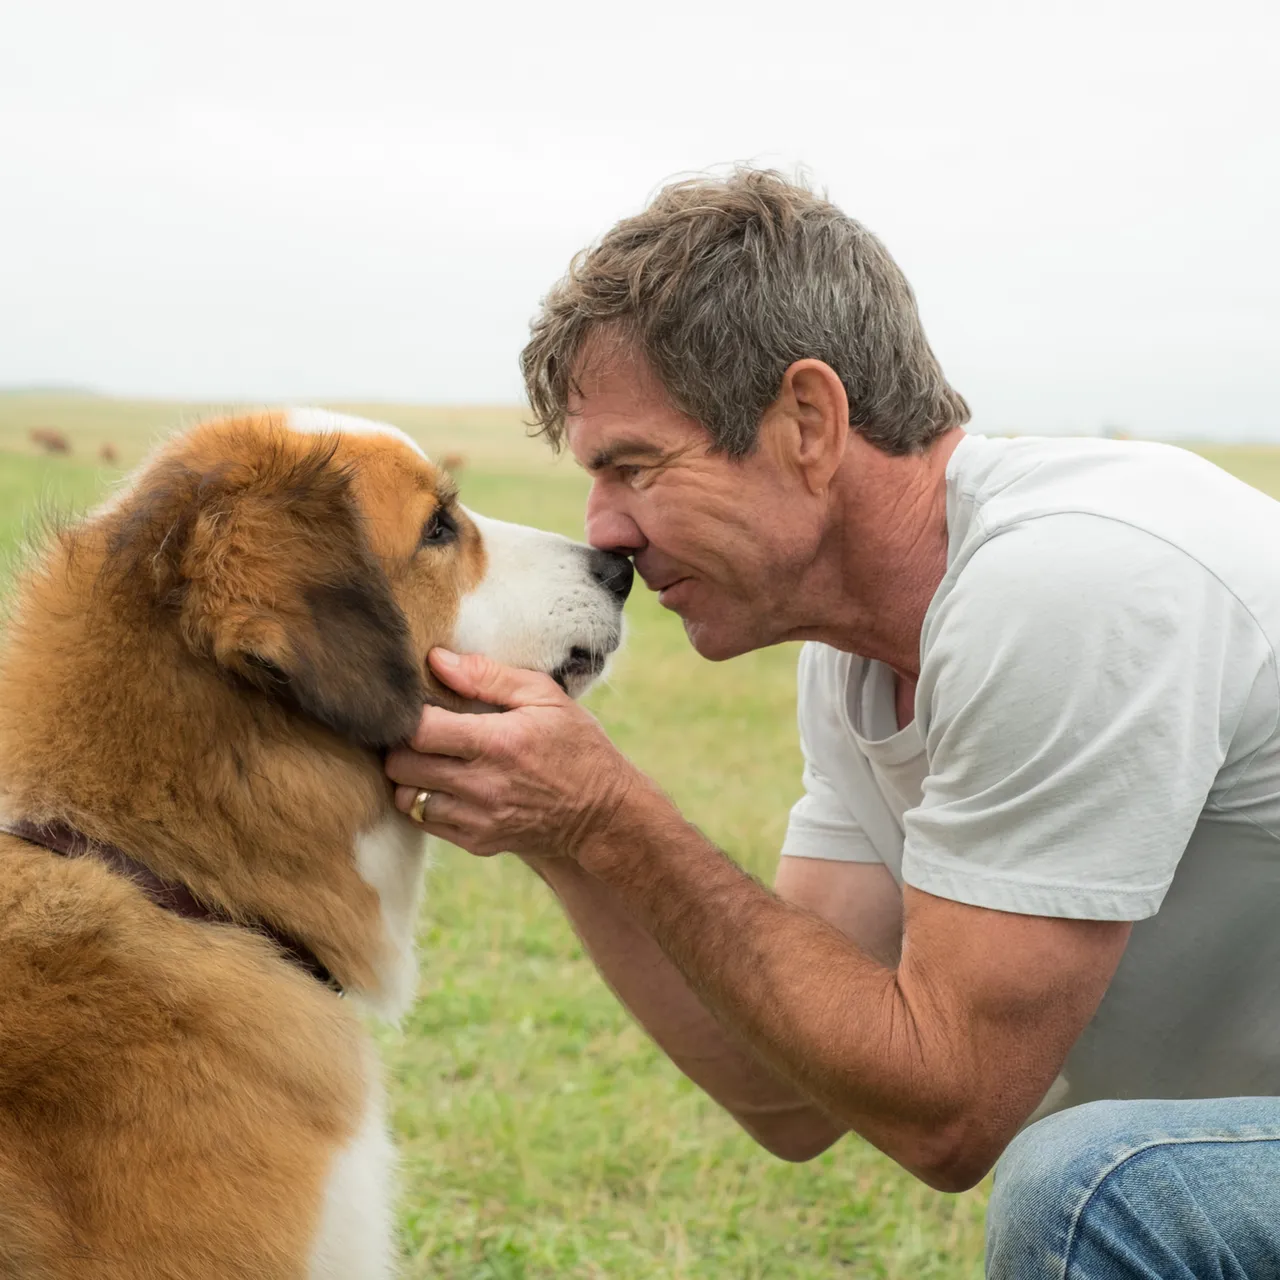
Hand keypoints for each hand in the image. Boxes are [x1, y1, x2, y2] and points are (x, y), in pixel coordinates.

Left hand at [385, 648, 639, 860]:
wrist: (602, 815)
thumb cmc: (576, 746)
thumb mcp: (546, 698)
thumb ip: (489, 676)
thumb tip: (437, 660)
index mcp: (498, 742)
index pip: (418, 730)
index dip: (406, 714)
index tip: (417, 705)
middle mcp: (483, 785)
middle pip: (401, 765)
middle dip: (401, 744)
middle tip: (419, 732)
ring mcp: (478, 818)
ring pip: (406, 797)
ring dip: (409, 777)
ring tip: (431, 760)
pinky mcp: (477, 842)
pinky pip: (425, 822)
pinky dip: (426, 802)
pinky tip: (447, 785)